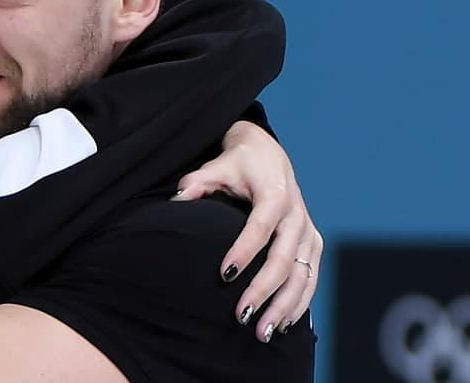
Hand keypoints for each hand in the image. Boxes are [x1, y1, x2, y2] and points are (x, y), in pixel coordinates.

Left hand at [173, 121, 321, 342]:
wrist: (269, 156)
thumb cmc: (239, 164)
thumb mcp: (217, 166)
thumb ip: (197, 182)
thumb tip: (177, 199)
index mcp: (274, 194)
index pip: (260, 226)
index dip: (244, 250)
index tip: (225, 274)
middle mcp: (297, 215)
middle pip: (283, 258)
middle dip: (264, 290)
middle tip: (242, 316)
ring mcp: (308, 232)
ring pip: (302, 275)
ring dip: (284, 306)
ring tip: (261, 332)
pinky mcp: (312, 244)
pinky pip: (310, 278)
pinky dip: (299, 303)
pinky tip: (280, 324)